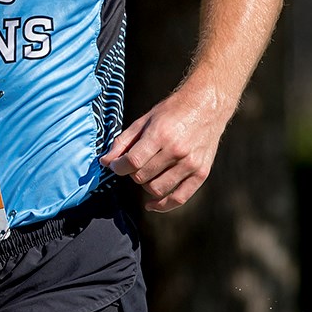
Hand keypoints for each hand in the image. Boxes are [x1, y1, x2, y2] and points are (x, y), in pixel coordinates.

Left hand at [100, 87, 228, 211]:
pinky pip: (180, 198)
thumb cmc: (173, 111)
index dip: (118, 167)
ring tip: (147, 173)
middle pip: (142, 176)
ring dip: (145, 184)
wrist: (205, 106)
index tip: (115, 165)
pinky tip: (152, 204)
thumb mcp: (144, 120)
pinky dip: (163, 205)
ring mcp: (190, 163)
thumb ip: (123, 141)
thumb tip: (105, 161)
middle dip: (132, 173)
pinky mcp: (201, 173)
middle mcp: (176, 150)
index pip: (132, 161)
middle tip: (134, 164)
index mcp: (160, 134)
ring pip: (157, 189)